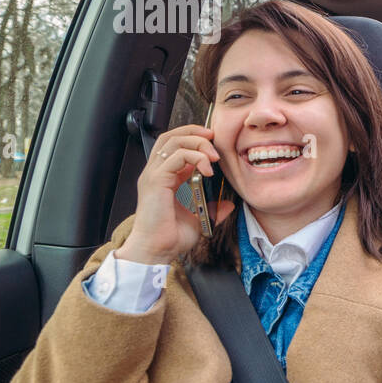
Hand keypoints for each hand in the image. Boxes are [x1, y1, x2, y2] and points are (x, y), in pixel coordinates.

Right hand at [116, 125, 234, 264]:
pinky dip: (195, 157)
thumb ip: (212, 209)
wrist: (156, 251)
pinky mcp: (155, 181)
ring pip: (172, 141)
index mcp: (164, 178)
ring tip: (213, 156)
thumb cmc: (170, 238)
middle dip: (194, 132)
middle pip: (171, 136)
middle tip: (213, 138)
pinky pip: (176, 157)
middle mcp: (156, 173)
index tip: (213, 143)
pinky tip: (207, 169)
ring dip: (197, 143)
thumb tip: (228, 204)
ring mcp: (153, 175)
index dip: (194, 138)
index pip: (174, 145)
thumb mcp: (198, 219)